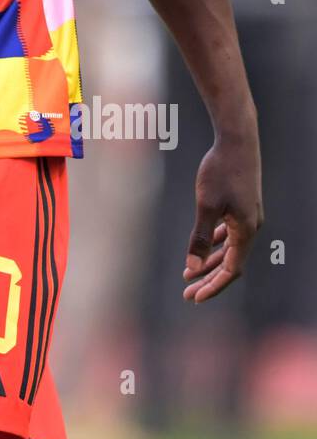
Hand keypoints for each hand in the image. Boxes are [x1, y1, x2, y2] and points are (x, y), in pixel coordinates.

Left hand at [183, 137, 262, 301]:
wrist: (237, 140)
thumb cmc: (220, 171)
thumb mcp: (206, 205)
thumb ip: (199, 237)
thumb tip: (192, 268)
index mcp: (246, 231)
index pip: (231, 270)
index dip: (213, 286)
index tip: (194, 298)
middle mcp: (251, 227)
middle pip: (230, 263)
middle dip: (208, 279)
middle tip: (187, 294)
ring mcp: (248, 216)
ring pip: (229, 248)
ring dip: (210, 262)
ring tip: (189, 274)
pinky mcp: (242, 205)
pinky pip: (229, 233)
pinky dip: (215, 243)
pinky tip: (202, 247)